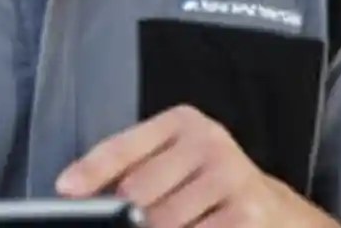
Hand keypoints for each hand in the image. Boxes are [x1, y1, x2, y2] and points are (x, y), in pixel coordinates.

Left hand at [56, 105, 339, 227]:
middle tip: (124, 224)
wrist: (275, 212)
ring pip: (161, 222)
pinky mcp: (246, 215)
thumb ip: (130, 170)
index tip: (65, 189)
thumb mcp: (173, 163)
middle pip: (137, 194)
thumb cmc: (208, 188)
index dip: (92, 171)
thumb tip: (76, 192)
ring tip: (164, 225)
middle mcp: (210, 142)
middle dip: (123, 219)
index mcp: (184, 123)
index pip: (124, 146)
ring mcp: (230, 178)